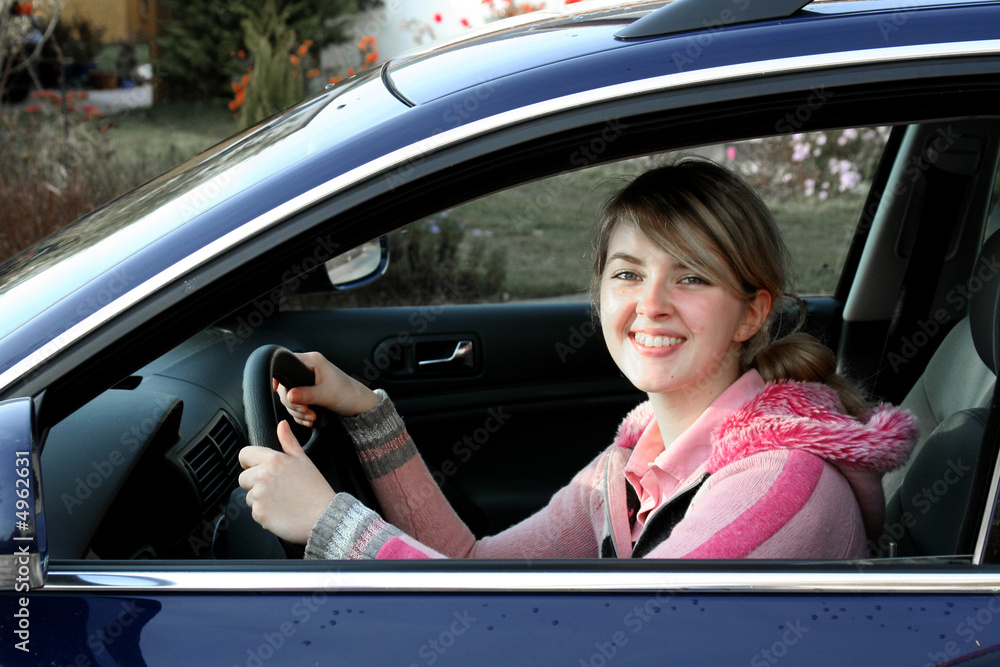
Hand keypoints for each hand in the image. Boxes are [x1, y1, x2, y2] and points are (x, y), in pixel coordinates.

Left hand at [238, 420, 334, 543]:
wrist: (323, 516)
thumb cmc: (316, 490)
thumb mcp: (304, 461)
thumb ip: (289, 442)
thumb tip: (282, 425)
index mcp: (273, 460)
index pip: (244, 455)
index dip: (250, 462)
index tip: (258, 469)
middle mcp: (263, 476)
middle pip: (243, 478)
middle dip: (255, 483)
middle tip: (277, 489)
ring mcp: (259, 495)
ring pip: (249, 496)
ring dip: (261, 500)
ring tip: (282, 501)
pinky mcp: (259, 513)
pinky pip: (255, 513)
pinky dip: (266, 514)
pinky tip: (282, 512)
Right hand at [274, 351, 379, 425]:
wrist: (359, 405)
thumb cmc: (348, 394)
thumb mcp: (326, 395)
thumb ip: (306, 395)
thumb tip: (289, 396)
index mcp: (312, 361)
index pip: (286, 364)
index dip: (278, 377)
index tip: (276, 390)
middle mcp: (308, 368)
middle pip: (286, 385)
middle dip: (294, 403)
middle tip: (306, 411)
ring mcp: (307, 381)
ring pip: (290, 397)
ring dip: (298, 411)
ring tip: (311, 417)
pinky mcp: (308, 393)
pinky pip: (296, 404)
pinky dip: (300, 414)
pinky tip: (310, 419)